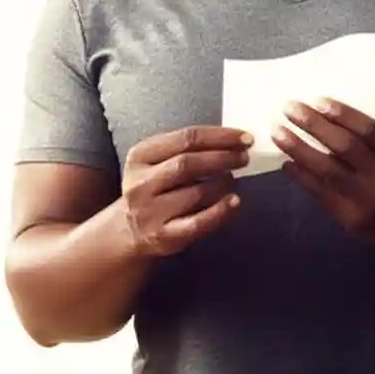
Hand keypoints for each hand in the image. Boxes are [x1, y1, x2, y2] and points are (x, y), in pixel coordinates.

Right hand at [121, 126, 253, 257]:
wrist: (130, 231)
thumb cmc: (155, 188)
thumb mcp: (157, 162)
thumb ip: (187, 149)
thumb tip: (233, 141)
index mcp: (140, 156)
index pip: (185, 138)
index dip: (219, 136)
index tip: (244, 138)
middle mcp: (141, 183)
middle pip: (187, 163)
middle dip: (222, 157)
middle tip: (244, 157)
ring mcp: (150, 212)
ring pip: (195, 192)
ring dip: (222, 183)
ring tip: (234, 178)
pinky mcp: (163, 236)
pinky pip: (197, 223)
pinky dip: (220, 211)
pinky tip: (235, 201)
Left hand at [272, 98, 374, 245]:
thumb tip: (348, 99)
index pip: (369, 130)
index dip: (343, 114)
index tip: (318, 101)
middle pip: (345, 147)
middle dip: (314, 125)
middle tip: (289, 108)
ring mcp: (366, 201)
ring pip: (327, 170)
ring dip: (298, 149)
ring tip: (278, 132)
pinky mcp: (349, 219)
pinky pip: (319, 193)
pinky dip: (300, 175)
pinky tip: (286, 162)